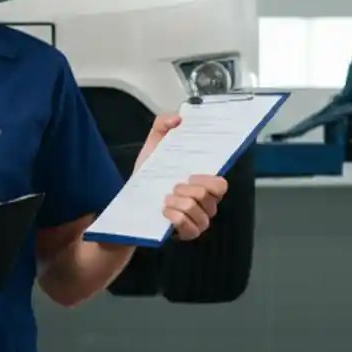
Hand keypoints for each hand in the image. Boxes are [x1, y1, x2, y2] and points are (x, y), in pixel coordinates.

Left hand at [134, 114, 228, 240]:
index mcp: (202, 182)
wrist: (130, 203)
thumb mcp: (152, 148)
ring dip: (178, 204)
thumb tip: (178, 118)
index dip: (210, 180)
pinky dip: (176, 219)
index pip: (221, 184)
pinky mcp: (188, 233)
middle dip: (188, 190)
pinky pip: (191, 228)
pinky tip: (165, 213)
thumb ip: (162, 127)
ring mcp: (199, 219)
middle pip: (210, 195)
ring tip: (165, 200)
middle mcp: (205, 202)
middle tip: (173, 187)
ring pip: (199, 211)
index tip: (191, 175)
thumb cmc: (147, 177)